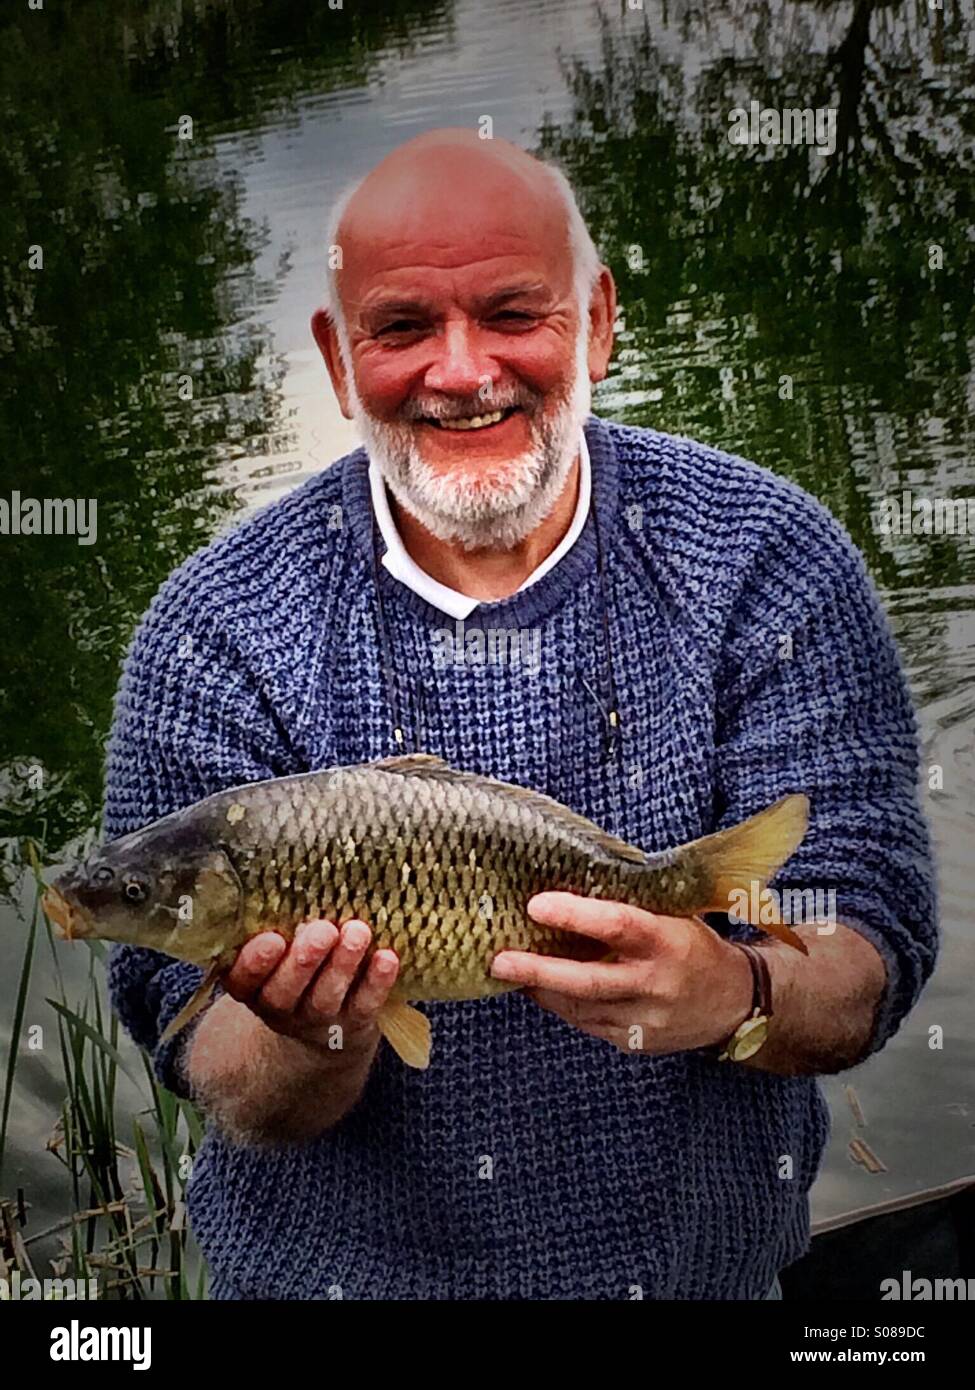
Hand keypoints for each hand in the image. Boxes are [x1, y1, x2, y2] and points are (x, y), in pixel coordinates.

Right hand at [222, 919, 399, 1053]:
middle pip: (284, 992)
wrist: (327, 1014)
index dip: (255, 962)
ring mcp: (315, 1019)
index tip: (272, 938)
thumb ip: (280, 919)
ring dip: (342, 964)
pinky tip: (387, 958)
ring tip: (358, 931)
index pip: (242, 978)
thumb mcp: (280, 943)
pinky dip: (376, 982)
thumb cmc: (297, 958)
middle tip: (323, 930)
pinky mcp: (352, 1023)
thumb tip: (300, 871)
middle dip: (303, 961)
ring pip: (324, 998)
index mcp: (251, 984)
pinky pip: (364, 1006)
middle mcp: (278, 1006)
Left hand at [490, 894, 753, 1054]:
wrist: (734, 1003)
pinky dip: (559, 1004)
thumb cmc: (692, 945)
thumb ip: (631, 903)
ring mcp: (646, 1019)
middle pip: (590, 980)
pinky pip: (587, 1022)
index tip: (537, 905)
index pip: (619, 925)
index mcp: (669, 941)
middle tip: (500, 959)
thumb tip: (569, 878)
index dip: (576, 915)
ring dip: (540, 988)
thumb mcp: (674, 915)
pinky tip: (538, 987)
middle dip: (540, 970)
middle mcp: (657, 983)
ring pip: (581, 1006)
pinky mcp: (635, 1042)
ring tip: (507, 969)